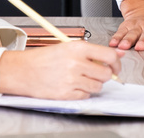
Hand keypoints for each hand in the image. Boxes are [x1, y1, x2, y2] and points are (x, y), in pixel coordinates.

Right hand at [0, 41, 123, 99]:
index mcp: (78, 48)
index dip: (116, 63)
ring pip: (98, 86)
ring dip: (93, 84)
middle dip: (103, 75)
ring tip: (81, 78)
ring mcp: (71, 79)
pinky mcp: (67, 93)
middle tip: (95, 73)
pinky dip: (82, 92)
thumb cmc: (45, 58)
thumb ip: (94, 52)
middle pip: (106, 74)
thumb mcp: (68, 48)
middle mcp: (76, 63)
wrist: (24, 71)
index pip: (109, 56)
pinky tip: (73, 85)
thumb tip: (119, 54)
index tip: (116, 66)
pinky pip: (86, 96)